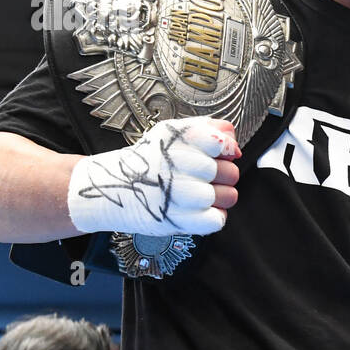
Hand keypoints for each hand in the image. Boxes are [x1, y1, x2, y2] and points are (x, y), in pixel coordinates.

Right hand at [66, 117, 239, 235]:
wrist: (114, 188)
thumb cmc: (149, 162)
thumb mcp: (172, 132)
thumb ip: (208, 129)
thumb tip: (234, 146)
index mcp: (178, 139)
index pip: (222, 143)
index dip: (224, 150)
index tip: (214, 155)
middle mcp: (179, 165)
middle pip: (230, 172)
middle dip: (222, 175)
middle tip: (201, 177)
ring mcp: (180, 193)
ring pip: (229, 196)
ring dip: (219, 197)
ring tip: (198, 194)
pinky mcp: (179, 220)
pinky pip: (218, 219)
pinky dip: (211, 216)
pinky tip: (195, 209)